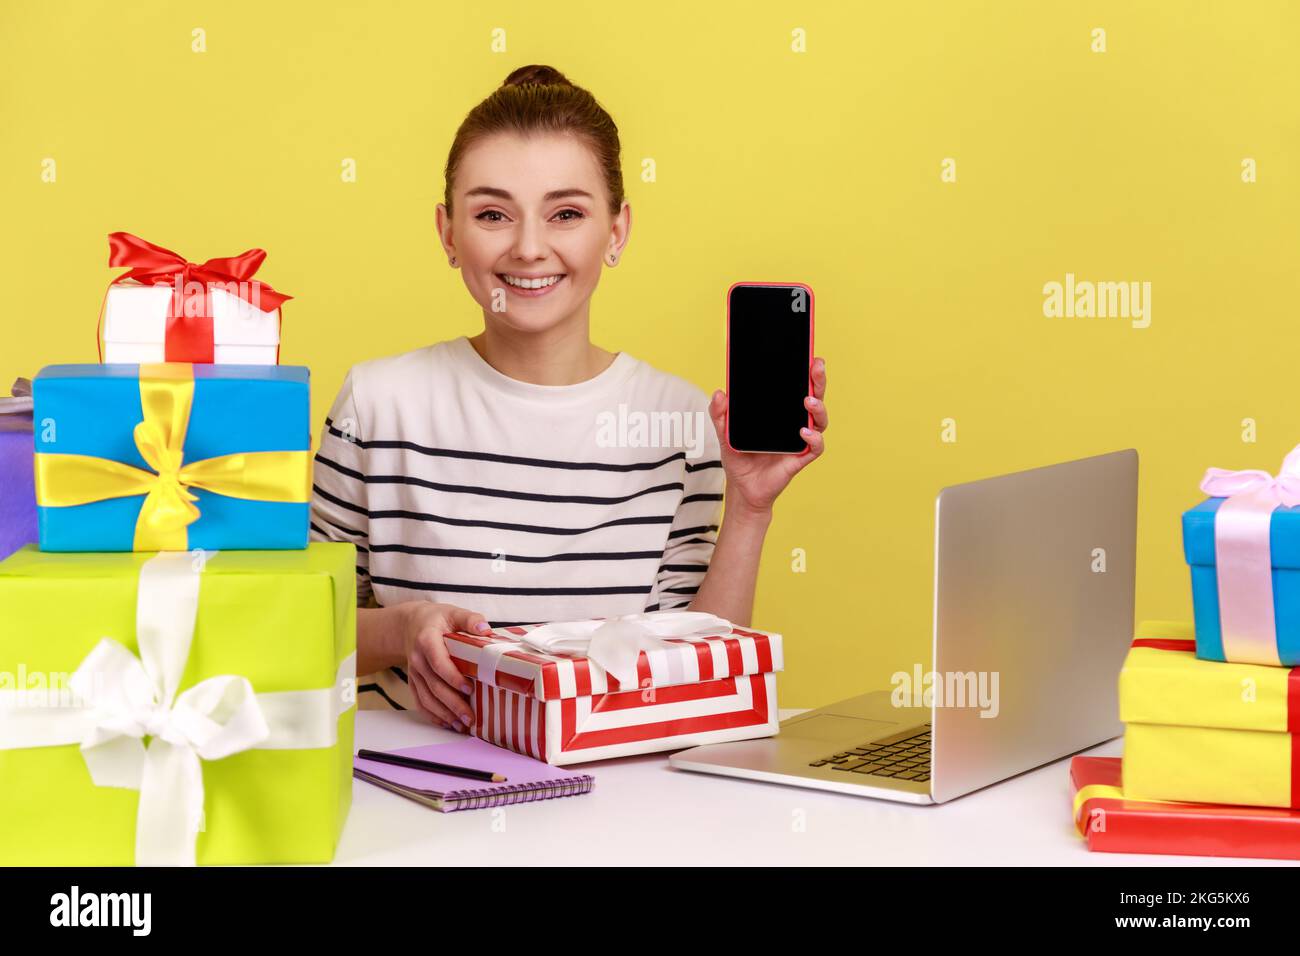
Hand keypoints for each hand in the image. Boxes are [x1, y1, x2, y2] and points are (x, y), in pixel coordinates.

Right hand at [398, 601, 490, 731]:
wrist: (410, 625)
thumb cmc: (436, 619)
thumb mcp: (453, 612)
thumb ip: (470, 619)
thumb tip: (485, 630)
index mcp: (427, 641)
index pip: (439, 663)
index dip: (453, 677)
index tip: (469, 688)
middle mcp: (418, 659)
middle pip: (434, 686)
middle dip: (452, 704)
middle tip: (470, 717)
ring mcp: (415, 673)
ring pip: (426, 698)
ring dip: (444, 714)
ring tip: (462, 725)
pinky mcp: (414, 682)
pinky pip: (420, 702)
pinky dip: (433, 715)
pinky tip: (447, 723)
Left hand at [709, 356, 827, 516]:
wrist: (742, 487)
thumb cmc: (739, 458)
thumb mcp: (724, 433)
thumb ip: (720, 414)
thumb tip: (720, 393)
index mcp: (780, 411)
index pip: (795, 387)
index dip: (804, 371)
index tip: (808, 354)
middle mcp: (794, 422)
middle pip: (813, 397)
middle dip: (817, 380)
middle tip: (816, 366)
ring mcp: (800, 439)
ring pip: (819, 419)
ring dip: (818, 407)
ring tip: (807, 400)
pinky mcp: (801, 457)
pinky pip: (815, 446)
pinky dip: (814, 438)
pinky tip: (804, 432)